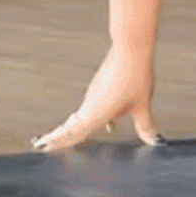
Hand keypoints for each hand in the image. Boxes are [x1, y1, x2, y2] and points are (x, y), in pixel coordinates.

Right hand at [32, 43, 162, 150]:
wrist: (131, 50)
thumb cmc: (135, 76)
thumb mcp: (142, 105)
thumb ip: (145, 125)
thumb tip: (153, 140)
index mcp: (96, 114)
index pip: (74, 133)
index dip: (58, 141)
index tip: (43, 147)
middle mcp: (90, 104)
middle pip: (71, 126)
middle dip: (57, 136)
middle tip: (43, 144)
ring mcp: (93, 94)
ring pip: (80, 116)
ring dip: (72, 127)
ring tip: (64, 137)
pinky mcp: (98, 86)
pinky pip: (89, 107)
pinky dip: (86, 117)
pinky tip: (103, 123)